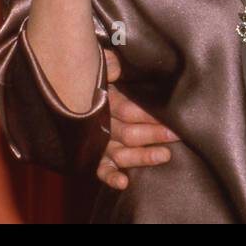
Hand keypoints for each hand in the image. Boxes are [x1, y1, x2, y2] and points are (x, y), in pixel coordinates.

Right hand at [96, 48, 180, 190]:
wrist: (69, 81)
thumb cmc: (95, 72)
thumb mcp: (102, 62)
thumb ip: (110, 64)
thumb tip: (116, 67)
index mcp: (103, 99)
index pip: (127, 110)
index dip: (148, 115)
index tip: (171, 117)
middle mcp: (98, 122)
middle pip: (127, 133)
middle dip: (154, 135)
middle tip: (176, 134)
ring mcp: (95, 141)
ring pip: (119, 153)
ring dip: (141, 157)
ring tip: (165, 156)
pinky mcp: (93, 154)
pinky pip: (99, 168)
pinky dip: (109, 177)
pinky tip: (123, 183)